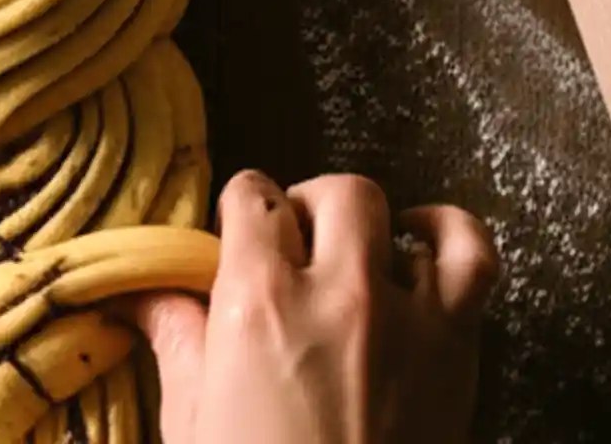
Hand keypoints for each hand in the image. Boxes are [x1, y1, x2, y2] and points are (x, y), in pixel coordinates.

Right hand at [138, 171, 499, 443]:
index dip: (243, 204)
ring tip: (350, 241)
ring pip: (391, 211)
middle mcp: (334, 290)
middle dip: (304, 205)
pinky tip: (420, 242)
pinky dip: (448, 235)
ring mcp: (403, 313)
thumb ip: (176, 338)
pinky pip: (470, 257)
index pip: (252, 199)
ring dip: (365, 219)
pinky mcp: (455, 344)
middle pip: (329, 194)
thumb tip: (140, 295)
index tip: (239, 223)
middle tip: (290, 242)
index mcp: (256, 302)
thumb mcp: (192, 417)